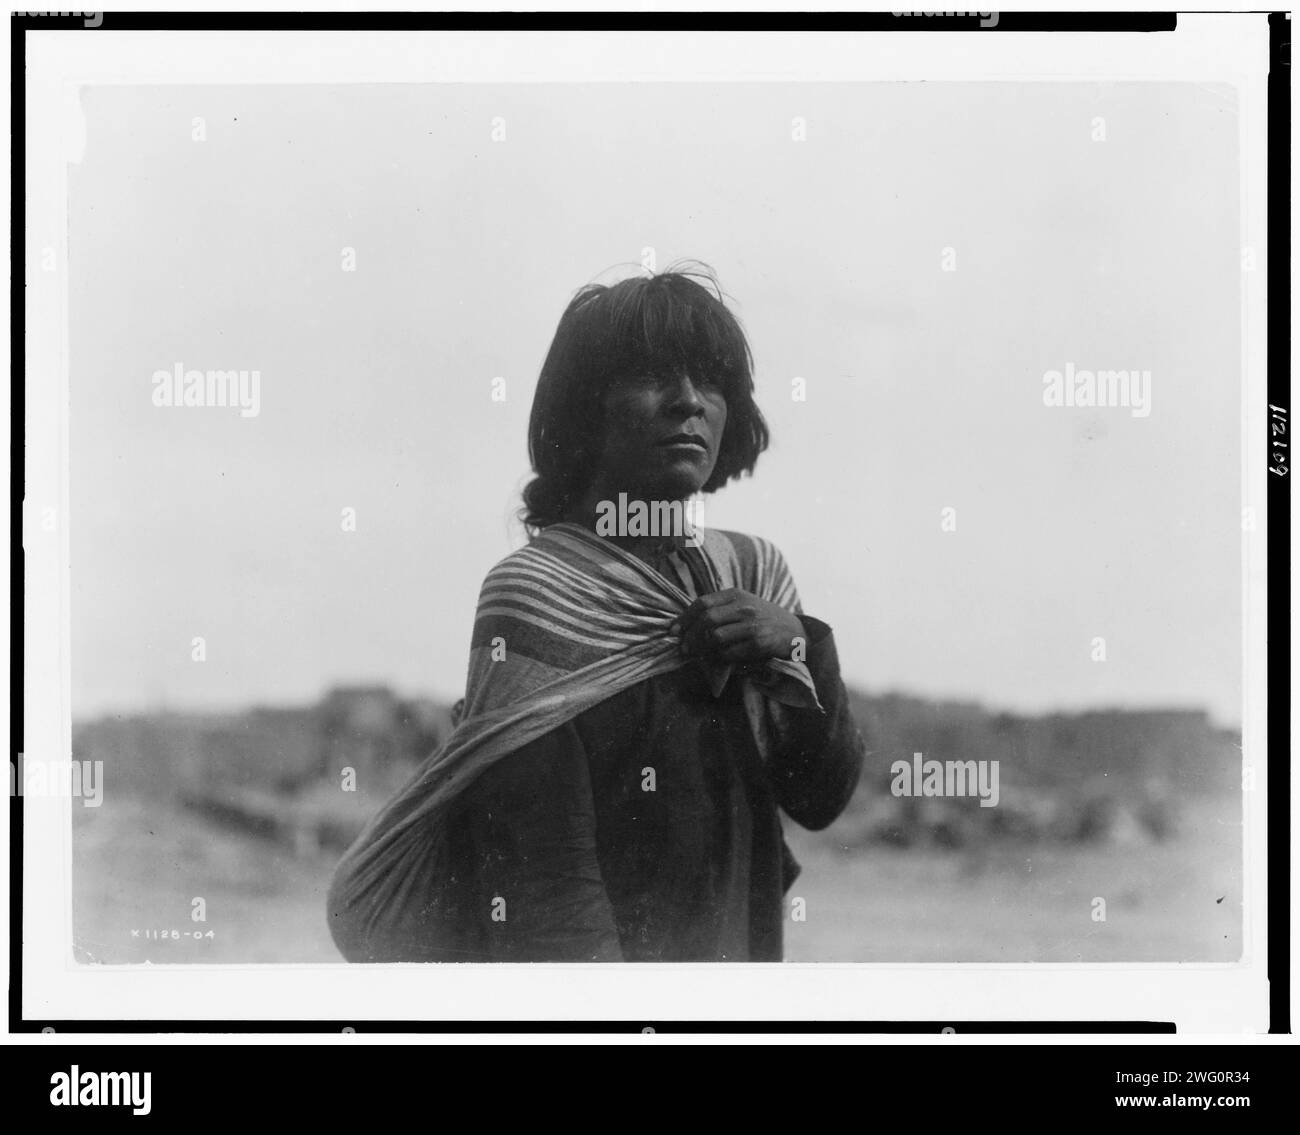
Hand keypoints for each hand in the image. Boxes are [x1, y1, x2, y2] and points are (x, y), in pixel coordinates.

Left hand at [669, 589, 804, 663]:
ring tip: (694, 655)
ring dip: (701, 649)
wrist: (797, 633)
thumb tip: (686, 627)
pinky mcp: (760, 643)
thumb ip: (720, 611)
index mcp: (736, 595)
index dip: (685, 618)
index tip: (673, 631)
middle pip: (706, 620)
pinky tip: (717, 661)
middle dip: (690, 636)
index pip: (702, 603)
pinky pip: (730, 653)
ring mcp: (753, 625)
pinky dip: (720, 659)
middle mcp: (744, 606)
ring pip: (715, 637)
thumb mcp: (744, 606)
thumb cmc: (764, 620)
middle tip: (683, 648)